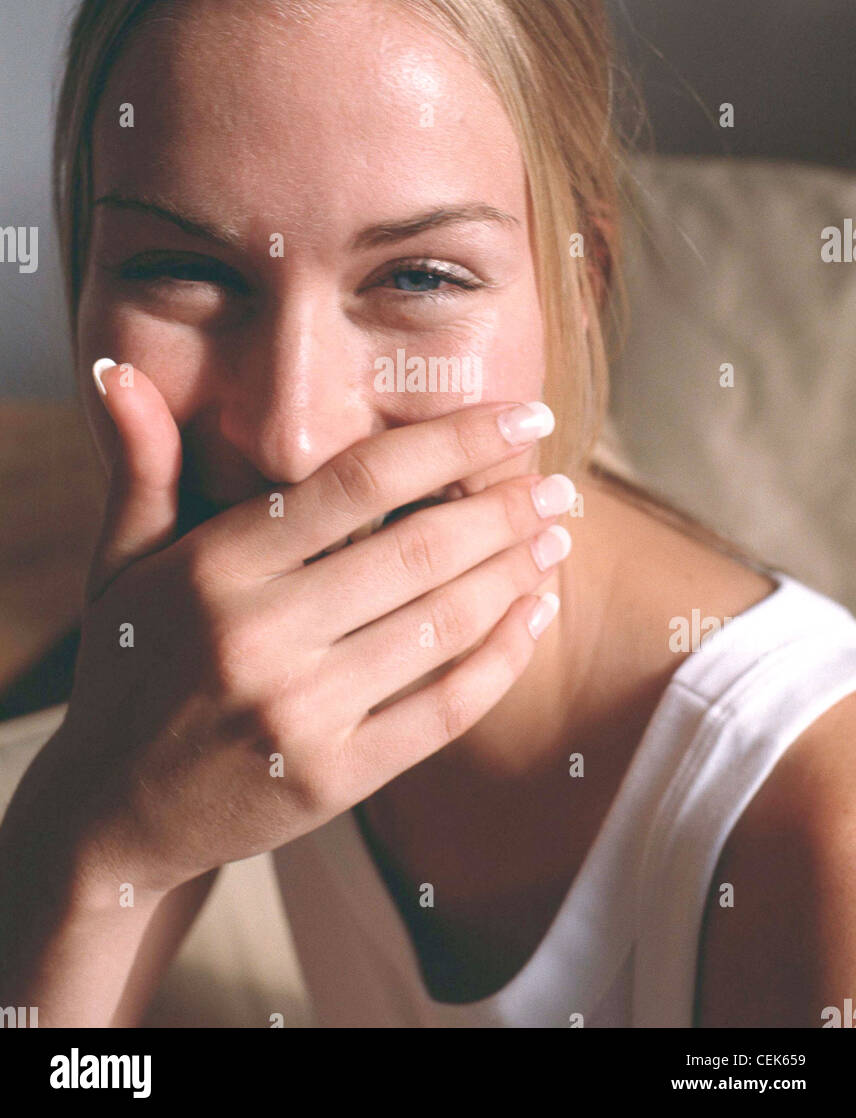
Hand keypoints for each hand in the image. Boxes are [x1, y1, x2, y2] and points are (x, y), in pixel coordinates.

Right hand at [53, 364, 572, 901]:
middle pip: (418, 550)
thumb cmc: (128, 667)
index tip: (520, 416)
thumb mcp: (120, 562)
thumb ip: (141, 465)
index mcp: (213, 567)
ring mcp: (298, 713)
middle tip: (558, 482)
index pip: (358, 481)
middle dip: (506, 509)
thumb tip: (119, 369)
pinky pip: (445, 709)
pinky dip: (504, 657)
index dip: (453, 440)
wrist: (115, 812)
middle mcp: (257, 636)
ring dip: (516, 574)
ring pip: (443, 626)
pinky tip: (535, 615)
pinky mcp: (334, 779)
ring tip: (556, 536)